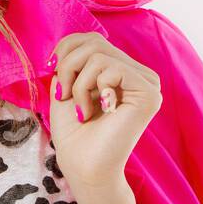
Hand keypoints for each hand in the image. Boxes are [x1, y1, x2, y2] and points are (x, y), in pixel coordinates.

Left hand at [45, 32, 162, 192]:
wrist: (83, 165)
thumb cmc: (74, 131)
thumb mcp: (67, 85)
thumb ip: (72, 59)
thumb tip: (68, 41)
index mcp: (122, 69)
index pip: (92, 38)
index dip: (66, 49)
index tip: (53, 74)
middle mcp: (139, 73)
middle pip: (94, 42)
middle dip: (68, 66)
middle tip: (63, 96)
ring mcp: (148, 83)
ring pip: (99, 54)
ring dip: (78, 83)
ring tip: (83, 110)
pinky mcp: (150, 94)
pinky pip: (111, 68)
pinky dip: (93, 89)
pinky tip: (101, 111)